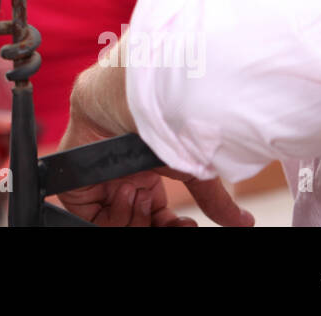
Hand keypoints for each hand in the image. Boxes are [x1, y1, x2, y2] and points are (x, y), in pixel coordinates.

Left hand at [54, 66, 253, 227]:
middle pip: (134, 221)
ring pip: (112, 221)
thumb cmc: (163, 120)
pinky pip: (86, 216)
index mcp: (143, 179)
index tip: (185, 225)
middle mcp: (120, 182)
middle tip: (173, 222)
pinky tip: (129, 194)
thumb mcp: (192, 166)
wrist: (127, 94)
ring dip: (135, 219)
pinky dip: (110, 216)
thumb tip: (243, 222)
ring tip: (147, 196)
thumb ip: (214, 198)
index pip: (153, 217)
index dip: (167, 226)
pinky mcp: (76, 184)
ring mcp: (98, 184)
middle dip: (154, 227)